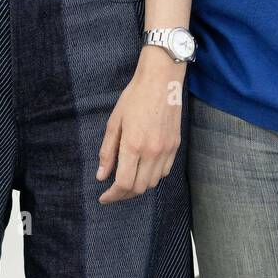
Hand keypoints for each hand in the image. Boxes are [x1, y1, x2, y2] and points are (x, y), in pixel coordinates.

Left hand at [95, 54, 183, 202]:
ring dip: (139, 187)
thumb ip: (107, 152)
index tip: (104, 197)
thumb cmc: (134, 97)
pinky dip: (153, 177)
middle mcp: (152, 152)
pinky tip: (144, 170)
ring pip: (153, 182)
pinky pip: (165, 171)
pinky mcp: (175, 145)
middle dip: (124, 195)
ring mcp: (166, 150)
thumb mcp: (114, 122)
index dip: (112, 195)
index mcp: (133, 145)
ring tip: (127, 181)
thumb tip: (101, 176)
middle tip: (113, 192)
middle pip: (139, 188)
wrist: (161, 80)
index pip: (123, 184)